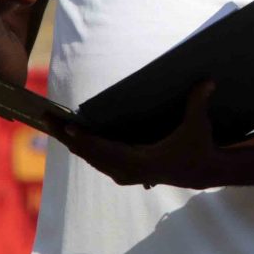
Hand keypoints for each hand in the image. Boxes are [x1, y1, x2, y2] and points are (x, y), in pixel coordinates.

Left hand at [57, 80, 219, 188]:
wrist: (203, 171)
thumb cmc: (199, 146)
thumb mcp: (198, 125)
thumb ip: (199, 102)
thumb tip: (207, 80)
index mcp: (142, 161)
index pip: (107, 150)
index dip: (86, 138)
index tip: (68, 127)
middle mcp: (129, 170)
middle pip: (90, 154)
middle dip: (67, 136)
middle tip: (46, 119)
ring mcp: (126, 173)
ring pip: (91, 158)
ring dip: (71, 143)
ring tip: (52, 125)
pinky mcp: (127, 171)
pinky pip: (98, 160)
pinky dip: (83, 148)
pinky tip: (72, 138)